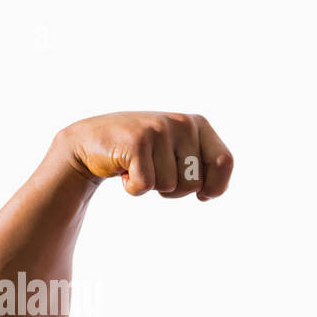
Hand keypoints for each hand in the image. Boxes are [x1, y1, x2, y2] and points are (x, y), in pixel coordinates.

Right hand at [52, 111, 232, 198]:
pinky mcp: (137, 142)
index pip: (224, 162)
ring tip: (139, 166)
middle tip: (156, 172)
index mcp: (198, 124)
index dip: (215, 186)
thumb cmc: (142, 154)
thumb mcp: (178, 153)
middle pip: (195, 183)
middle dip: (176, 191)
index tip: (202, 194)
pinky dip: (133, 188)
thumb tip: (211, 191)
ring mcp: (158, 129)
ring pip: (171, 187)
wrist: (92, 142)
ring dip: (153, 187)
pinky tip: (123, 170)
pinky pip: (146, 186)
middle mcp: (182, 122)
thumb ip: (202, 165)